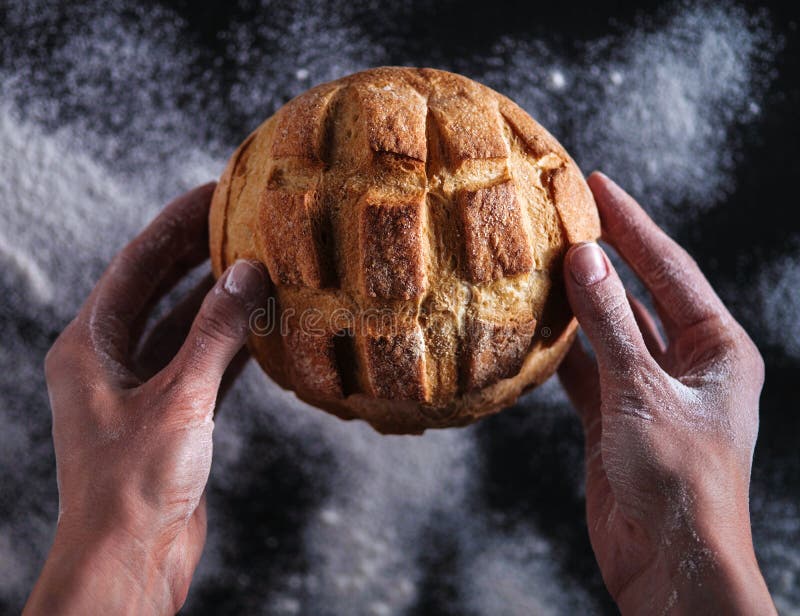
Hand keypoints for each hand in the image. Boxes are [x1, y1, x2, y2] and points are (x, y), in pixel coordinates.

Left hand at [24, 184, 266, 614]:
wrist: (129, 559)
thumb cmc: (134, 484)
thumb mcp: (179, 398)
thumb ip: (215, 332)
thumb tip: (247, 272)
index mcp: (87, 346)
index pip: (135, 265)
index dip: (175, 224)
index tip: (213, 191)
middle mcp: (108, 360)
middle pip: (158, 288)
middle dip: (198, 252)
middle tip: (242, 217)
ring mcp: (139, 388)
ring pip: (184, 326)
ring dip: (219, 298)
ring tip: (260, 264)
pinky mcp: (169, 414)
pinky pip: (202, 362)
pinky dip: (231, 342)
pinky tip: (263, 324)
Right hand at [558, 173, 774, 613]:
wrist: (668, 564)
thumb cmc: (680, 482)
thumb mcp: (643, 393)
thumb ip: (610, 325)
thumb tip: (585, 260)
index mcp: (717, 350)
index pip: (670, 268)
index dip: (632, 224)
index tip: (597, 185)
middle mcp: (686, 364)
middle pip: (637, 294)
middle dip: (603, 257)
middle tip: (563, 214)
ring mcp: (648, 390)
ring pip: (606, 332)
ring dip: (576, 304)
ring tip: (538, 264)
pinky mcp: (615, 418)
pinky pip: (584, 370)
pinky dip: (560, 351)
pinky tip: (532, 328)